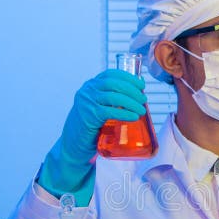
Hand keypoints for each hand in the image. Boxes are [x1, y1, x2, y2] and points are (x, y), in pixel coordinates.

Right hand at [38, 69, 146, 204]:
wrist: (75, 143)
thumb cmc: (93, 125)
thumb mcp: (102, 107)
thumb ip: (115, 99)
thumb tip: (141, 91)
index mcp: (92, 85)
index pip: (111, 74)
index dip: (128, 77)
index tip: (141, 84)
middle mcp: (88, 90)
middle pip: (113, 83)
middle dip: (132, 90)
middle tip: (144, 99)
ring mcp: (86, 102)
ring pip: (113, 97)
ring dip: (131, 102)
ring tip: (141, 110)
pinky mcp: (88, 116)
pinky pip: (109, 112)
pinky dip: (124, 114)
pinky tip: (133, 117)